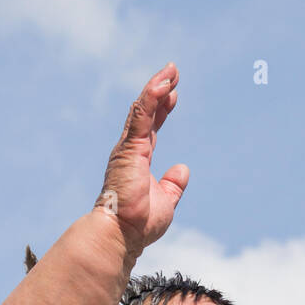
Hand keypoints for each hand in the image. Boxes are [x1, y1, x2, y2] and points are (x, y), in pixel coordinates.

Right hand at [94, 63, 188, 257]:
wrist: (122, 234)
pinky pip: (141, 116)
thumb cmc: (139, 224)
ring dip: (157, 87)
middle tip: (173, 71)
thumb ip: (173, 185)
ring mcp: (128, 148)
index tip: (174, 94)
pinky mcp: (130, 149)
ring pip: (143, 109)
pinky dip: (152, 98)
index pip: (151, 128)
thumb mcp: (166, 201)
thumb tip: (182, 169)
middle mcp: (130, 150)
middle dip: (160, 90)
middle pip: (146, 112)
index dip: (163, 109)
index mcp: (138, 160)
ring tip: (172, 70)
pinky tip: (164, 84)